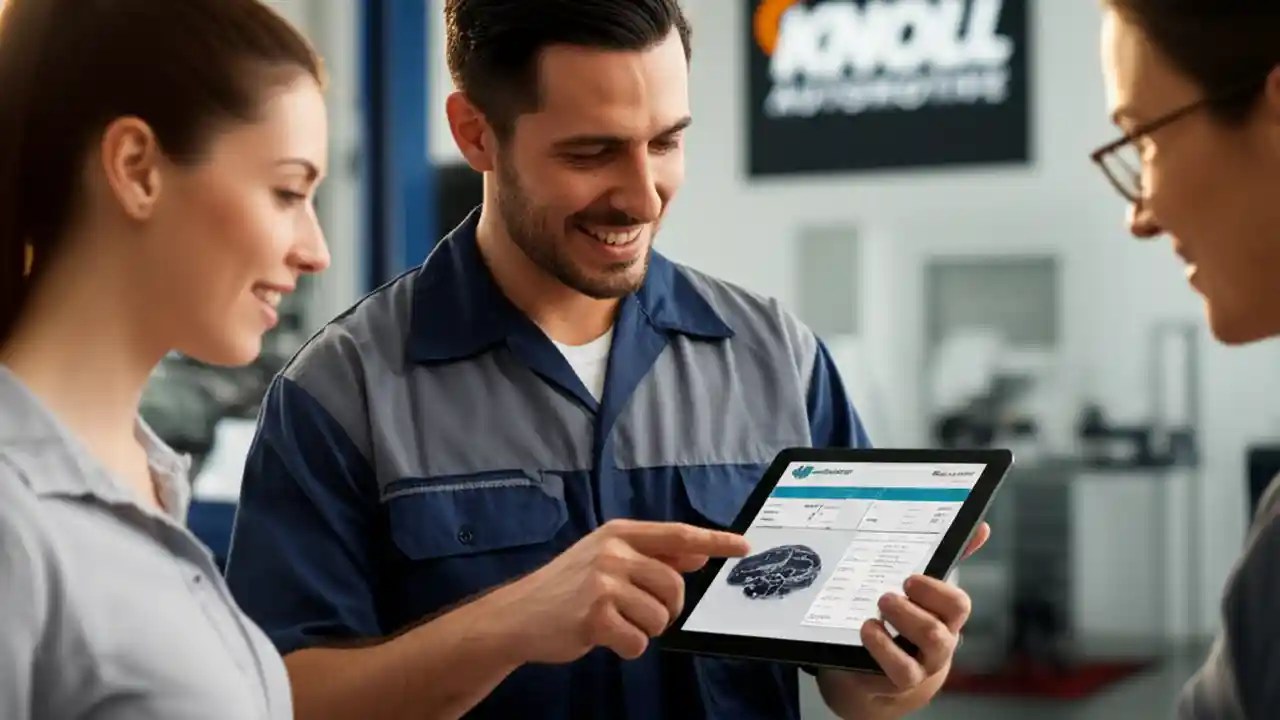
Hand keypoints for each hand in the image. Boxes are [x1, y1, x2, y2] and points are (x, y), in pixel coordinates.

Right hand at [489, 519, 749, 664]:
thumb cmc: (565, 588)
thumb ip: (652, 555)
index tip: (742, 545)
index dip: (715, 540)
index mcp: (619, 534)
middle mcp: (613, 552)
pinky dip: (628, 647)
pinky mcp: (596, 615)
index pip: (678, 534)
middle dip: (668, 608)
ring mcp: (604, 582)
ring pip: (660, 616)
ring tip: (616, 623)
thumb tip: (698, 552)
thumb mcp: (607, 559)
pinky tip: (604, 637)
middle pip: (674, 585)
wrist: (518, 615)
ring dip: (645, 630)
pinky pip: (639, 641)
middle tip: (642, 614)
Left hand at [818, 522, 989, 719]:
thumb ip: (945, 560)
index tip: (910, 579)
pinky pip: (900, 670)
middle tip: (886, 595)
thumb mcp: (919, 594)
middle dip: (912, 610)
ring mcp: (922, 666)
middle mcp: (939, 645)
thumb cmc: (904, 624)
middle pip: (940, 631)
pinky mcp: (899, 681)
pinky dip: (882, 648)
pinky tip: (868, 630)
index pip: (957, 605)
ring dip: (899, 625)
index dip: (937, 591)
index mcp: (946, 619)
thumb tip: (980, 527)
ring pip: (921, 651)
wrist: (880, 675)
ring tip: (876, 611)